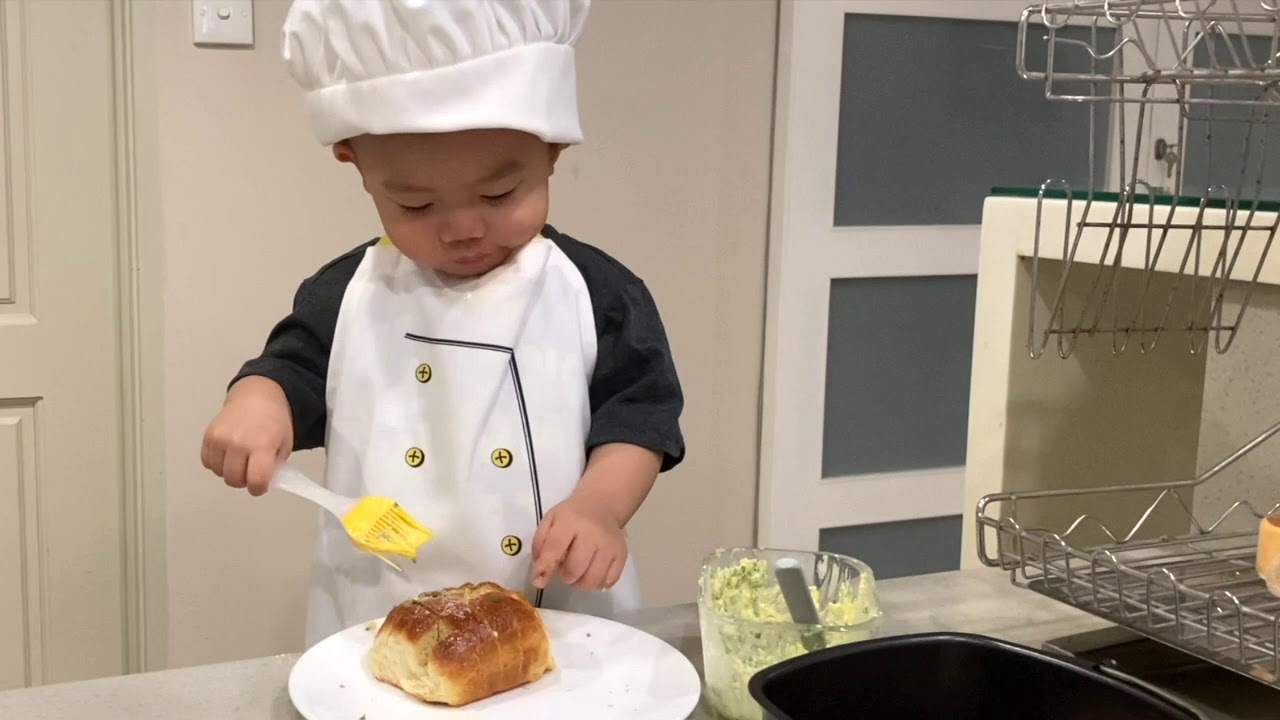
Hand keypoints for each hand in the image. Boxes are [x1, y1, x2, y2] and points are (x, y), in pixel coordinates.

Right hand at [200, 376, 292, 495]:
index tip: (260, 485)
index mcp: (262, 445)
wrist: (257, 397)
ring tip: (239, 460)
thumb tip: (261, 483)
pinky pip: (207, 462)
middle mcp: (238, 443)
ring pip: (219, 473)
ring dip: (229, 472)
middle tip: (250, 471)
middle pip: (234, 479)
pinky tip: (228, 454)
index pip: (256, 480)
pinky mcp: (208, 436)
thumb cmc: (275, 423)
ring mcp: (220, 439)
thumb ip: (274, 466)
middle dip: (243, 480)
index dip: (258, 488)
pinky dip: (217, 463)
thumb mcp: (284, 445)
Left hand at [531, 491, 626, 591]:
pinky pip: (609, 582)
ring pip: (592, 580)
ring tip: (578, 573)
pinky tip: (592, 573)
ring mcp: (610, 544)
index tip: (539, 582)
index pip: (555, 548)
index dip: (545, 567)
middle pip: (575, 569)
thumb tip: (539, 575)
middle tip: (565, 569)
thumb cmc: (570, 516)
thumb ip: (540, 546)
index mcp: (570, 521)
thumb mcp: (549, 522)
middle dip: (565, 576)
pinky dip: (597, 584)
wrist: (600, 505)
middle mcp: (593, 532)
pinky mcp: (622, 554)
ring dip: (580, 583)